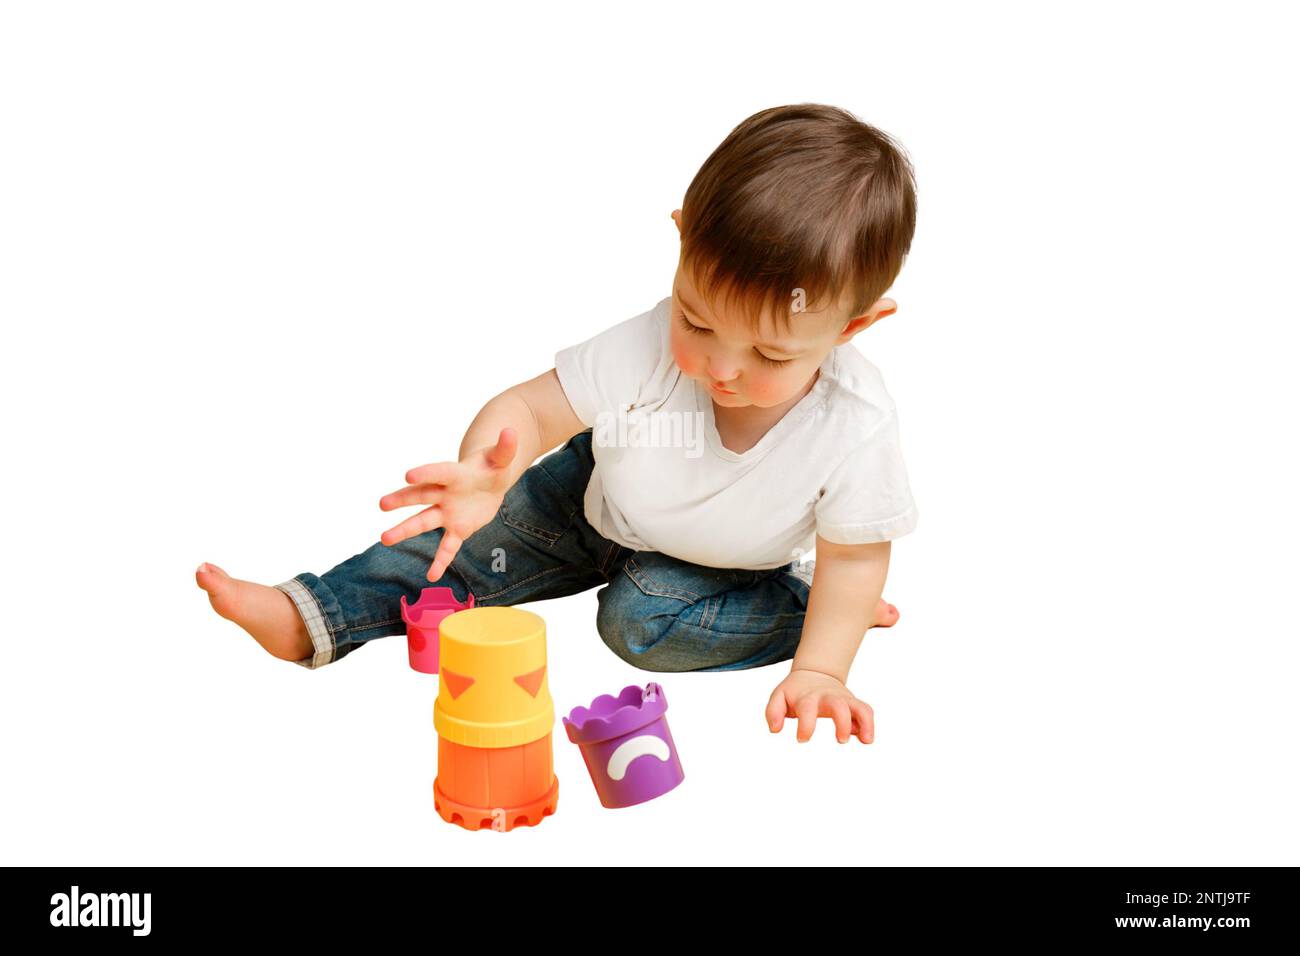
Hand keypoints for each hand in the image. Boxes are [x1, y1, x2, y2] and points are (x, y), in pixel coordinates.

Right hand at [378, 427, 519, 582]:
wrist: (491, 482)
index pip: (438, 472)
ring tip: (384, 539)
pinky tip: (431, 576)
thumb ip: (505, 448)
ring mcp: (447, 512)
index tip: (408, 475)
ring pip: (424, 522)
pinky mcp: (457, 529)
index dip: (425, 473)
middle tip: (382, 504)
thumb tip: (512, 432)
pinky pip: (447, 547)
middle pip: (421, 496)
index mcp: (455, 473)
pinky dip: (440, 561)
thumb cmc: (492, 466)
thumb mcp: (501, 458)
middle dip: (402, 500)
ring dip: (405, 530)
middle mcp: (445, 493)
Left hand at [765, 667, 874, 743]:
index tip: (802, 739)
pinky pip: (866, 711)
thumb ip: (773, 712)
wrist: (815, 673)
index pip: (807, 708)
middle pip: (838, 705)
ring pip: (858, 707)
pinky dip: (869, 724)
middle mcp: (828, 697)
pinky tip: (867, 739)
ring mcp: (842, 699)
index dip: (806, 725)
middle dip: (842, 722)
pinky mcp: (853, 703)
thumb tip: (775, 729)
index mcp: (808, 697)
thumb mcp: (779, 697)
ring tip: (866, 741)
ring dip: (864, 723)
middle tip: (841, 741)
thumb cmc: (795, 692)